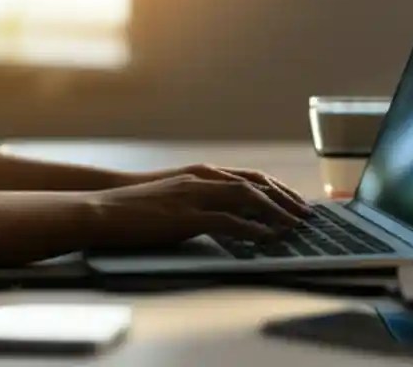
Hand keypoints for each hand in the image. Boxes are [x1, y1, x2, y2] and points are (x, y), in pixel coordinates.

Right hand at [136, 163, 311, 221]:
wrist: (106, 206)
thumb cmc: (137, 205)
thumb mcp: (174, 196)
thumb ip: (199, 200)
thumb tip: (223, 215)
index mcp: (201, 174)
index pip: (249, 177)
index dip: (276, 189)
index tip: (295, 201)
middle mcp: (202, 179)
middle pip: (255, 184)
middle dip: (285, 199)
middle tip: (306, 214)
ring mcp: (195, 196)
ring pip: (247, 198)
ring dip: (276, 212)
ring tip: (295, 226)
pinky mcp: (186, 217)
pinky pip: (228, 221)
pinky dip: (252, 229)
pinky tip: (267, 238)